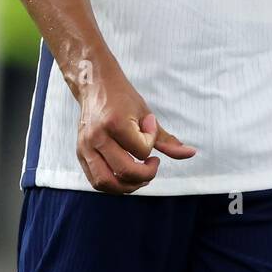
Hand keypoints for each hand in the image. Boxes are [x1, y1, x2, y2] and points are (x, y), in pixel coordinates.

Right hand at [72, 60, 196, 194]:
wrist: (95, 85)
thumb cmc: (123, 98)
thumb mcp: (147, 114)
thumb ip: (166, 139)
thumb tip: (191, 154)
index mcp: (115, 123)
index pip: (141, 150)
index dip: (151, 145)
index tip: (149, 130)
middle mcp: (98, 137)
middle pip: (124, 171)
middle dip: (145, 175)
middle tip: (152, 165)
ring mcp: (85, 146)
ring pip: (105, 182)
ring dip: (127, 186)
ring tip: (139, 176)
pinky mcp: (80, 153)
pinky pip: (95, 180)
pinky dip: (112, 184)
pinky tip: (124, 175)